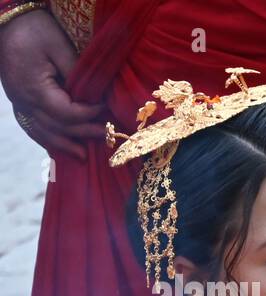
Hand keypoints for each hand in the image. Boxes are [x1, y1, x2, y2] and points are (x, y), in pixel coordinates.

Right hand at [0, 9, 105, 160]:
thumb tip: (97, 96)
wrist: (7, 20)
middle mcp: (24, 100)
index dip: (89, 115)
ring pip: (41, 131)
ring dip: (64, 144)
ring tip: (84, 156)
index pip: (67, 113)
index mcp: (35, 89)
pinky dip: (46, 137)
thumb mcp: (60, 46)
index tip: (106, 109)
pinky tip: (58, 145)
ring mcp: (18, 101)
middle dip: (83, 133)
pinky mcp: (17, 98)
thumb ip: (77, 74)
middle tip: (108, 137)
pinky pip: (31, 124)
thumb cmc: (35, 29)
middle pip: (57, 126)